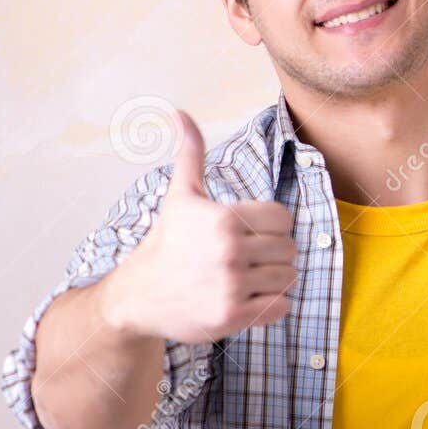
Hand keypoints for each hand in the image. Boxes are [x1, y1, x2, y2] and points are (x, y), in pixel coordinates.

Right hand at [103, 110, 297, 344]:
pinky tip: (246, 297)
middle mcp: (229, 252)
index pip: (284, 219)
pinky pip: (282, 306)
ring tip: (245, 277)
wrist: (138, 296)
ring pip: (289, 277)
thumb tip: (179, 111)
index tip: (248, 233)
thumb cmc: (166, 243)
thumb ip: (190, 154)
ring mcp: (232, 287)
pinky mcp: (233, 317)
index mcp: (224, 219)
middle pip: (289, 249)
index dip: (270, 226)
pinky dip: (271, 304)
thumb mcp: (180, 196)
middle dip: (272, 253)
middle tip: (246, 258)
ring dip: (273, 279)